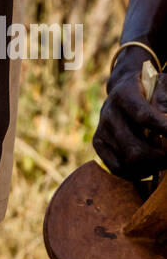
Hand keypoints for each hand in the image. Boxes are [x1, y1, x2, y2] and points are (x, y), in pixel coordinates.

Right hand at [94, 45, 166, 179]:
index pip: (143, 117)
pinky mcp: (98, 143)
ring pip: (128, 161)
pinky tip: (149, 164)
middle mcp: (109, 112)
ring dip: (151, 165)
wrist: (124, 90)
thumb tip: (166, 123)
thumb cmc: (150, 91)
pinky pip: (117, 168)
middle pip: (134, 149)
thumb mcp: (160, 87)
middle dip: (159, 158)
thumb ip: (164, 101)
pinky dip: (137, 172)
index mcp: (124, 94)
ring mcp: (102, 129)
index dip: (162, 130)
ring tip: (161, 156)